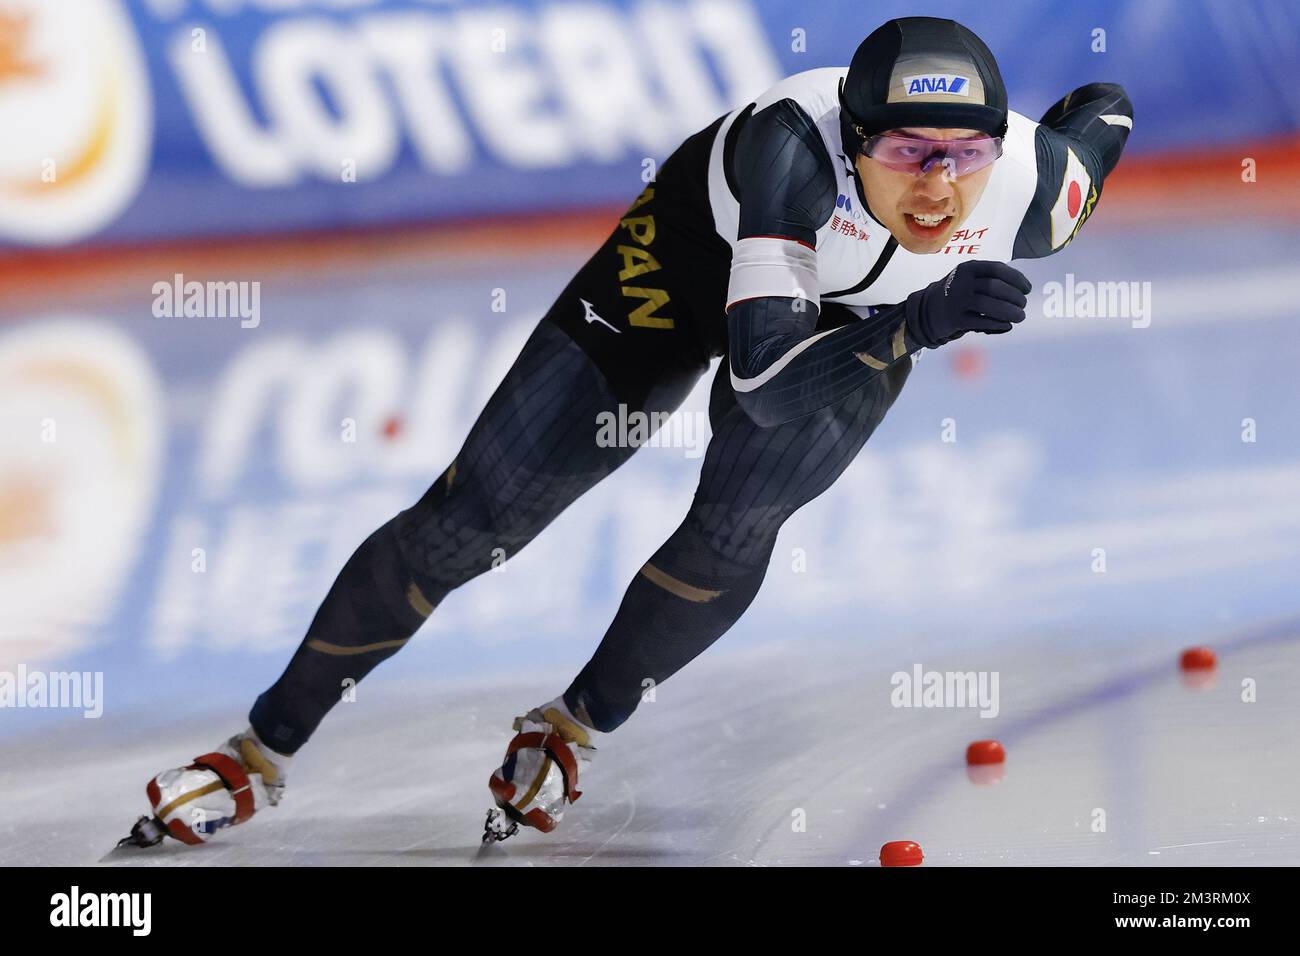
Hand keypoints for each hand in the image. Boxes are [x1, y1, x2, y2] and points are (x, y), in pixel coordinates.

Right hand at [905, 260, 1031, 347]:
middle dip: (1014, 297)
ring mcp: (956, 301)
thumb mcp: (970, 277)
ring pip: (988, 305)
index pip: (998, 269)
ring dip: (1009, 311)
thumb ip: (992, 278)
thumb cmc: (959, 293)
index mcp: (968, 268)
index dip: (1017, 279)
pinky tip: (1006, 325)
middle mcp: (961, 282)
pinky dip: (997, 324)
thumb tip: (1022, 289)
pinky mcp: (955, 319)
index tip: (1027, 289)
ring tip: (1019, 316)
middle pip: (994, 287)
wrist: (928, 309)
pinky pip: (980, 321)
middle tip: (1023, 305)